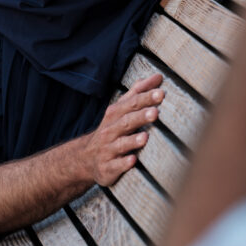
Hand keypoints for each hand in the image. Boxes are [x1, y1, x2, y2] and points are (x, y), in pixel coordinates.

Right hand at [74, 74, 164, 188]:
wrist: (86, 158)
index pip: (130, 104)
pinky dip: (123, 164)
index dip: (145, 98)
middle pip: (126, 122)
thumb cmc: (111, 130)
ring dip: (132, 141)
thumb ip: (138, 93)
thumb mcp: (120, 110)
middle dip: (140, 117)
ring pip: (120, 144)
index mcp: (114, 115)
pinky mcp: (107, 168)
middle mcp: (110, 131)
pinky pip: (115, 166)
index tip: (160, 93)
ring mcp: (108, 150)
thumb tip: (157, 77)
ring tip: (145, 137)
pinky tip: (132, 160)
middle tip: (155, 112)